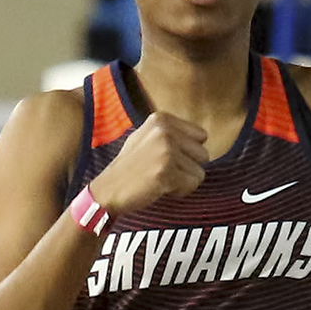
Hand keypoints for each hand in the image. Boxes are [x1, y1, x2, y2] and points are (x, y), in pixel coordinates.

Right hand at [87, 113, 209, 215]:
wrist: (107, 190)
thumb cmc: (130, 167)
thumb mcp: (147, 137)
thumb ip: (173, 133)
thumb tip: (203, 136)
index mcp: (161, 119)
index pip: (201, 136)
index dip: (188, 152)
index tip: (165, 158)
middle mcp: (165, 131)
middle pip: (203, 154)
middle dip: (187, 167)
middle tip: (161, 171)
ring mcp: (165, 150)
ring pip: (199, 172)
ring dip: (183, 180)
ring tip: (159, 178)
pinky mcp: (166, 171)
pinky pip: (193, 184)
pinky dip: (179, 191)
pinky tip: (159, 187)